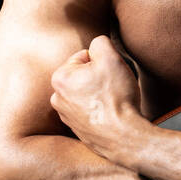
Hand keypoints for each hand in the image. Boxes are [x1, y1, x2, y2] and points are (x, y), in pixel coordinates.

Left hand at [49, 35, 142, 161]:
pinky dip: (99, 110)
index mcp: (60, 78)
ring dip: (99, 94)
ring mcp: (66, 116)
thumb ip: (100, 43)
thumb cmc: (116, 97)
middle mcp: (57, 97)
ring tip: (112, 102)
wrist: (124, 137)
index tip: (111, 75)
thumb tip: (97, 45)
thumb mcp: (111, 58)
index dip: (103, 62)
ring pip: (87, 93)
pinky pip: (90, 110)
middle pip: (84, 75)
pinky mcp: (77, 129)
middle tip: (113, 88)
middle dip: (99, 78)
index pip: (84, 56)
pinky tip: (110, 115)